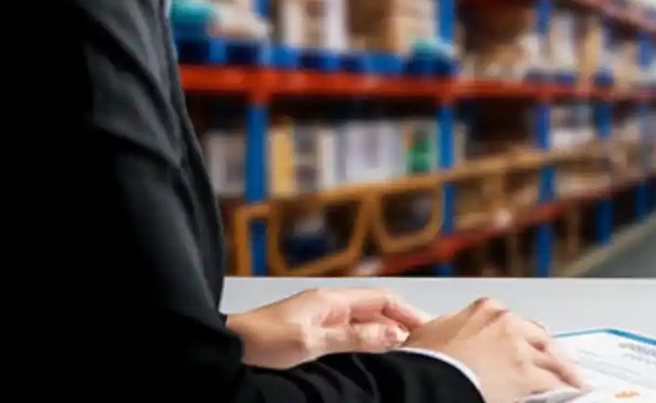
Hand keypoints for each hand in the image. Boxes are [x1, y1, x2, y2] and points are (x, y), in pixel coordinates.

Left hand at [226, 287, 429, 368]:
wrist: (227, 346)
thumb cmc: (261, 341)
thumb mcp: (312, 342)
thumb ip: (354, 338)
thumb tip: (393, 335)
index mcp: (331, 299)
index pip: (382, 299)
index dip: (407, 312)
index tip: (428, 327)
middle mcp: (328, 304)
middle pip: (375, 310)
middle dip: (399, 323)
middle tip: (422, 342)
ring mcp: (319, 317)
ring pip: (362, 321)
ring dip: (383, 333)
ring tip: (403, 350)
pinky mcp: (310, 331)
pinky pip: (348, 332)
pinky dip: (366, 341)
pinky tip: (371, 354)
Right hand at [404, 297, 585, 402]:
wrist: (429, 376)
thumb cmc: (423, 358)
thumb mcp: (430, 332)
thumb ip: (449, 327)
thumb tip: (446, 335)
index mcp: (485, 309)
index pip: (514, 322)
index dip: (526, 336)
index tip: (531, 343)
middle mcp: (507, 324)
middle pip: (540, 338)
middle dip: (552, 352)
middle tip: (563, 364)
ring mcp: (519, 349)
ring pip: (552, 360)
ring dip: (564, 372)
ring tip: (574, 382)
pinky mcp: (526, 375)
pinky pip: (552, 383)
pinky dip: (563, 388)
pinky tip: (570, 393)